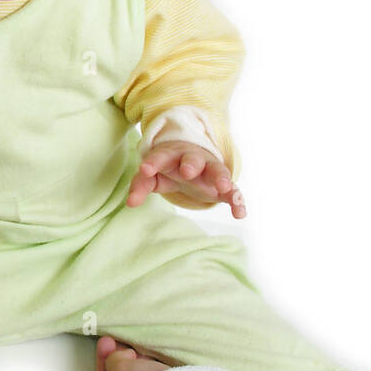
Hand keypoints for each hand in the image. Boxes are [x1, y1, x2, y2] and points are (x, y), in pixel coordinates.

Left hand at [95, 336, 171, 370]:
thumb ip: (113, 358)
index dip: (102, 356)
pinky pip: (154, 368)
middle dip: (120, 353)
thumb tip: (123, 355)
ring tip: (137, 342)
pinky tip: (151, 349)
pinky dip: (150, 357)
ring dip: (137, 354)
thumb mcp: (118, 369)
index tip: (106, 339)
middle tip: (123, 339)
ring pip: (139, 368)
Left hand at [126, 140, 245, 217]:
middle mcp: (193, 160)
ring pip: (217, 170)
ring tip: (223, 187)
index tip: (145, 169)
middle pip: (193, 159)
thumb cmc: (168, 168)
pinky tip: (240, 214)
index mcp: (172, 156)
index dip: (154, 162)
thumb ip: (141, 185)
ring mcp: (210, 171)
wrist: (192, 161)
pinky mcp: (224, 185)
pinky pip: (234, 191)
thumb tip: (130, 203)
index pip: (161, 156)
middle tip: (187, 171)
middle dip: (191, 164)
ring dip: (220, 177)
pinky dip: (238, 201)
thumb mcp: (153, 175)